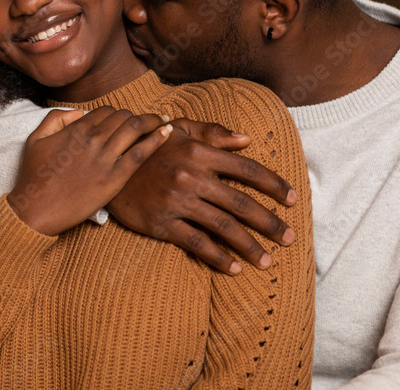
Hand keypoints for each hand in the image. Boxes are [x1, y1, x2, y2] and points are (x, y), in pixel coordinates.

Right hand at [8, 107, 173, 235]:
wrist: (36, 209)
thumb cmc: (34, 177)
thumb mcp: (35, 139)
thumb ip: (55, 119)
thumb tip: (78, 112)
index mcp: (76, 129)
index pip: (106, 111)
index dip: (117, 113)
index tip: (125, 120)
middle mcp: (93, 138)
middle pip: (124, 116)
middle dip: (137, 116)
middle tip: (148, 121)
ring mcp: (105, 158)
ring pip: (135, 128)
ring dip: (153, 121)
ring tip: (165, 120)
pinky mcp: (115, 178)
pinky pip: (141, 152)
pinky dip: (157, 139)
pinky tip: (168, 132)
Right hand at [106, 118, 296, 274]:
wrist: (106, 168)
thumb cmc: (149, 148)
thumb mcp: (178, 130)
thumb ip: (213, 133)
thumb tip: (247, 139)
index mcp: (198, 152)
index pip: (246, 169)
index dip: (273, 185)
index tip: (293, 199)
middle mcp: (190, 176)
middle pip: (240, 203)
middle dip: (270, 223)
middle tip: (290, 238)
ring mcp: (175, 201)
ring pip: (223, 227)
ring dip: (250, 246)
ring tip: (268, 260)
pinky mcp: (160, 223)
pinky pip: (196, 244)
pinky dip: (218, 258)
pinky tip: (235, 269)